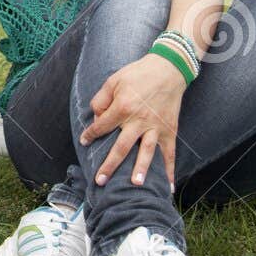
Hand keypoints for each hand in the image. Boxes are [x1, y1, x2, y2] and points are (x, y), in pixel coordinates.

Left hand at [79, 55, 185, 187]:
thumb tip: (96, 117)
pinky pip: (170, 153)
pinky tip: (168, 187)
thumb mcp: (113, 80)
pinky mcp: (170, 129)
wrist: (169, 68)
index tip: (85, 142)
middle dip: (110, 165)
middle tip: (100, 180)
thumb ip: (101, 99)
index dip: (91, 134)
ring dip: (141, 170)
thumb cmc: (138, 73)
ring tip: (135, 185)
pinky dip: (169, 170)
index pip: (102, 126)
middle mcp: (139, 120)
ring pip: (146, 152)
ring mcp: (156, 127)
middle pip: (122, 147)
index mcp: (123, 107)